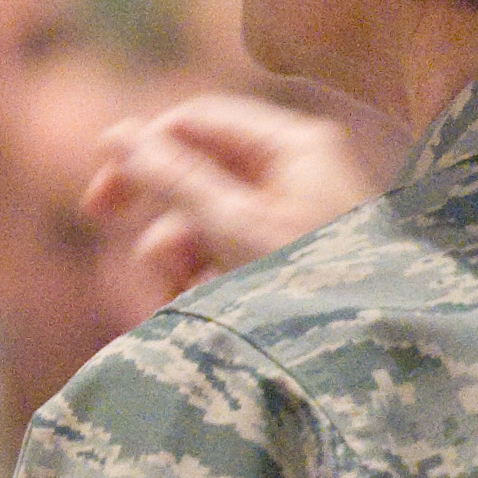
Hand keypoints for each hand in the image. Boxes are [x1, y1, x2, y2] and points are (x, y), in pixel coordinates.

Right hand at [85, 92, 382, 308]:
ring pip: (209, 220)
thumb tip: (115, 134)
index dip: (143, 152)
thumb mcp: (233, 227)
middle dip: (161, 218)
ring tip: (173, 301)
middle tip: (110, 237)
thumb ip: (172, 178)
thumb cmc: (313, 283)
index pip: (197, 122)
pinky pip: (230, 254)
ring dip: (178, 258)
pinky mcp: (291, 260)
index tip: (99, 198)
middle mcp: (295, 172)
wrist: (378, 355)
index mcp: (292, 146)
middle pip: (199, 173)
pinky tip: (196, 311)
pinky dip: (205, 279)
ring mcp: (294, 216)